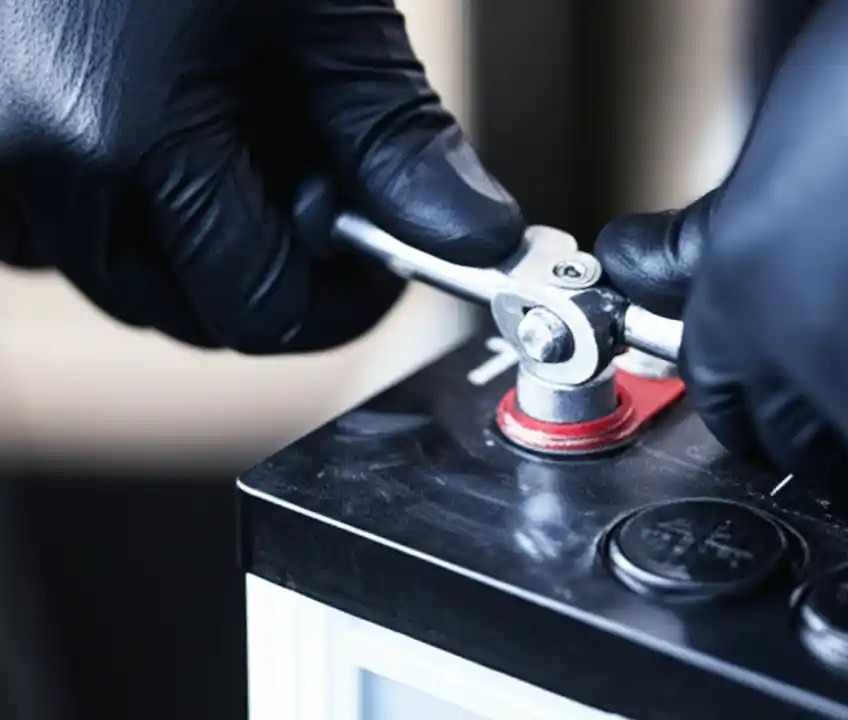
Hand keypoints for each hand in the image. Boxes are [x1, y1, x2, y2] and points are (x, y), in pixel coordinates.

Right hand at [0, 0, 521, 352]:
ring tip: (230, 128)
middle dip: (260, 270)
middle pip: (175, 305)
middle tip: (317, 194)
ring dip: (181, 236)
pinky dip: (108, 193)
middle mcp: (20, 155)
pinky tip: (151, 115)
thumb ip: (391, 133)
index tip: (378, 265)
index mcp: (113, 132)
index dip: (335, 298)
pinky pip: (37, 213)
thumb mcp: (318, 4)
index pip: (253, 308)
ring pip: (104, 266)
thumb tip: (469, 234)